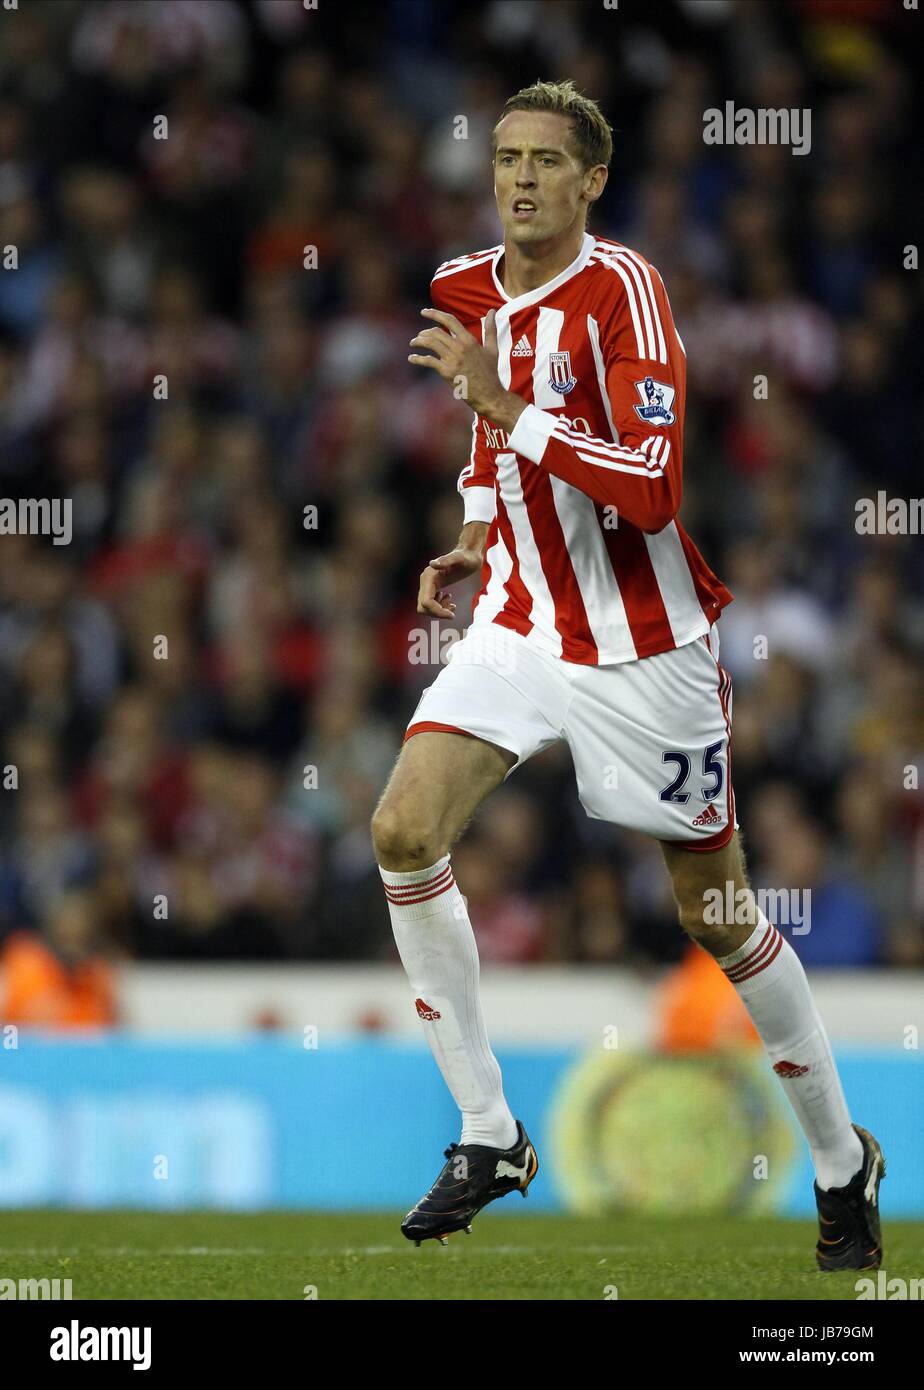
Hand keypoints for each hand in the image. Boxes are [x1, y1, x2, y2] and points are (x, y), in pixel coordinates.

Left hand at [409, 308, 521, 426]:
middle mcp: (460, 348)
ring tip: (413, 343)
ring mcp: (453, 360)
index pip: (449, 320)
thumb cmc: (491, 373)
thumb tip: (492, 310)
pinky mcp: (447, 372)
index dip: (435, 314)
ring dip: (418, 341)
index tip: (424, 312)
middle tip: (419, 336)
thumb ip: (490, 329)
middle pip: (436, 332)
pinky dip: (417, 359)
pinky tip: (411, 358)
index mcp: (469, 340)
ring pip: (431, 343)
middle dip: (424, 332)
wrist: (489, 394)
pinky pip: (428, 361)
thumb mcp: (493, 349)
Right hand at [417, 546, 482, 617]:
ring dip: (438, 611)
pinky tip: (450, 602)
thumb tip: (432, 564)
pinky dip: (439, 607)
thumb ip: (446, 560)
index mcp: (429, 576)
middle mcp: (425, 581)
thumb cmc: (466, 557)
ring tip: (452, 605)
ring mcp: (428, 584)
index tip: (452, 614)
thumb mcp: (459, 559)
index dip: (437, 611)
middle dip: (437, 613)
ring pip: (425, 607)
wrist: (468, 554)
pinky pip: (430, 603)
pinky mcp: (432, 587)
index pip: (426, 602)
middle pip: (423, 607)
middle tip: (452, 612)